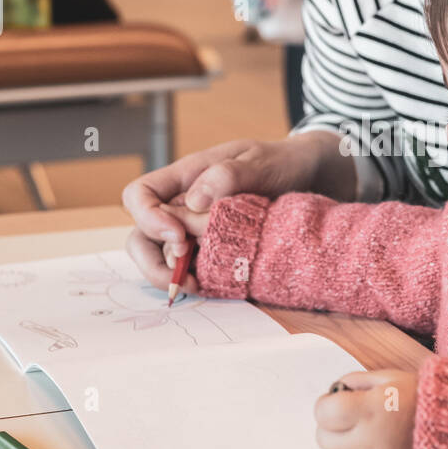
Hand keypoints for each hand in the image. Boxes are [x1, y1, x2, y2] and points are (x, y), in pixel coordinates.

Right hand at [122, 131, 353, 288]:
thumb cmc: (280, 161)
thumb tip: (193, 201)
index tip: (179, 234)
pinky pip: (192, 270)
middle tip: (185, 273)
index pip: (140, 195)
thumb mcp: (259, 161)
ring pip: (162, 258)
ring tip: (198, 285)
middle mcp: (182, 206)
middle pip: (141, 237)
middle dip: (153, 261)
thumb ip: (228, 175)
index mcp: (185, 178)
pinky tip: (213, 287)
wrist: (308, 177)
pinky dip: (195, 282)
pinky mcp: (214, 251)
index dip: (148, 218)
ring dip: (173, 277)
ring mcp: (196, 231)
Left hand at [314, 369, 417, 448]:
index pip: (323, 412)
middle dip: (334, 428)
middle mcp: (372, 442)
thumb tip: (332, 393)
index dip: (326, 406)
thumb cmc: (424, 403)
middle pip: (324, 439)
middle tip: (357, 421)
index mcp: (372, 409)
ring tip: (370, 439)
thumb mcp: (391, 378)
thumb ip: (356, 381)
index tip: (337, 404)